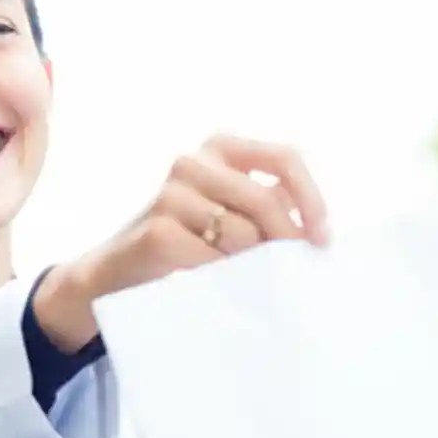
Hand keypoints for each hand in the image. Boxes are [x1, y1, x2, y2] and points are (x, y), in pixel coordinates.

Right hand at [34, 133, 328, 351]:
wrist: (115, 272)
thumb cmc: (186, 242)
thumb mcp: (231, 213)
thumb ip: (268, 207)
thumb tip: (319, 232)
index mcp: (221, 148)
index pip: (284, 158)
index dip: (311, 197)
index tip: (321, 238)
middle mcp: (194, 162)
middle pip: (264, 200)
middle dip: (287, 241)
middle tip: (297, 272)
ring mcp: (171, 194)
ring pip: (242, 235)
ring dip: (255, 265)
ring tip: (250, 281)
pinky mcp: (157, 230)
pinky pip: (213, 260)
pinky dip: (226, 279)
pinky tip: (221, 289)